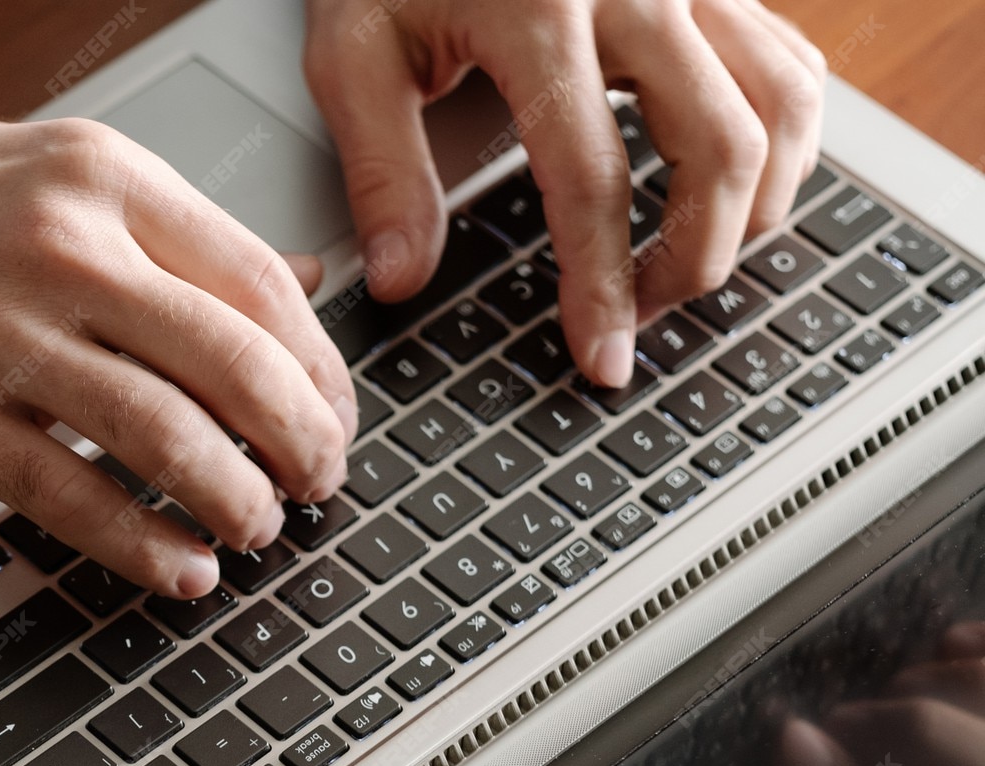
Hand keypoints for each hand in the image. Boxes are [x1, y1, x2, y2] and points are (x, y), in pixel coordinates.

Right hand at [0, 110, 356, 598]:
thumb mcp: (57, 167)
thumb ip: (176, 229)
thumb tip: (298, 277)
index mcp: (104, 176)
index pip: (261, 284)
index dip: (319, 369)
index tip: (333, 414)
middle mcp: (64, 249)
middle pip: (233, 363)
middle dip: (300, 442)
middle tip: (320, 481)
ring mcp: (2, 337)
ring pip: (164, 436)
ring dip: (235, 500)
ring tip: (261, 528)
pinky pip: (71, 495)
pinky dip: (141, 543)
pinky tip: (180, 567)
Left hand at [303, 0, 826, 385]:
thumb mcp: (353, 52)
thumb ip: (379, 168)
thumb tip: (400, 278)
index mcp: (542, 10)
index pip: (592, 178)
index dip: (601, 284)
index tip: (602, 356)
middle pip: (721, 148)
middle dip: (694, 258)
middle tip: (640, 319)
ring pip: (783, 104)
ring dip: (754, 206)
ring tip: (684, 265)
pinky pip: (789, 64)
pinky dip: (777, 142)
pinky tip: (725, 192)